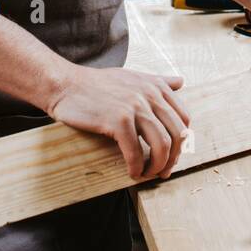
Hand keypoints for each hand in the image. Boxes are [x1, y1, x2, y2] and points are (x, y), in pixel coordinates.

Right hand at [46, 65, 190, 180]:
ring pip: (162, 144)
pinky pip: (135, 152)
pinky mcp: (118, 120)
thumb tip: (181, 81)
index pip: (184, 119)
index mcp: (156, 86)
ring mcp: (134, 107)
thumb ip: (158, 81)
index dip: (182, 142)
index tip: (171, 155)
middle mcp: (149, 94)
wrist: (66, 85)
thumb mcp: (132, 76)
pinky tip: (132, 173)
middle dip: (173, 158)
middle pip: (178, 134)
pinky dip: (136, 167)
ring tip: (148, 174)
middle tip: (163, 171)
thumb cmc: (98, 84)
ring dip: (158, 166)